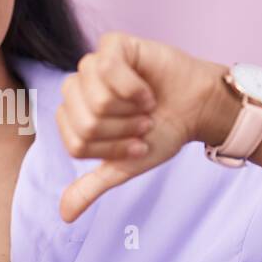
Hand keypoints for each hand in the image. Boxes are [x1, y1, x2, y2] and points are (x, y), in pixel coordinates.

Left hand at [55, 32, 229, 222]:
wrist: (197, 109)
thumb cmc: (161, 133)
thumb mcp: (124, 166)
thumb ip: (92, 187)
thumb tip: (64, 215)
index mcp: (73, 116)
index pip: (77, 144)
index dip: (111, 150)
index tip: (135, 145)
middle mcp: (78, 89)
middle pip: (85, 123)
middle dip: (122, 132)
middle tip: (143, 124)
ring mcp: (93, 65)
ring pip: (96, 100)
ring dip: (130, 111)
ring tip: (146, 106)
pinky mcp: (113, 45)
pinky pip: (107, 69)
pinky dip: (133, 88)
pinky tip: (147, 90)